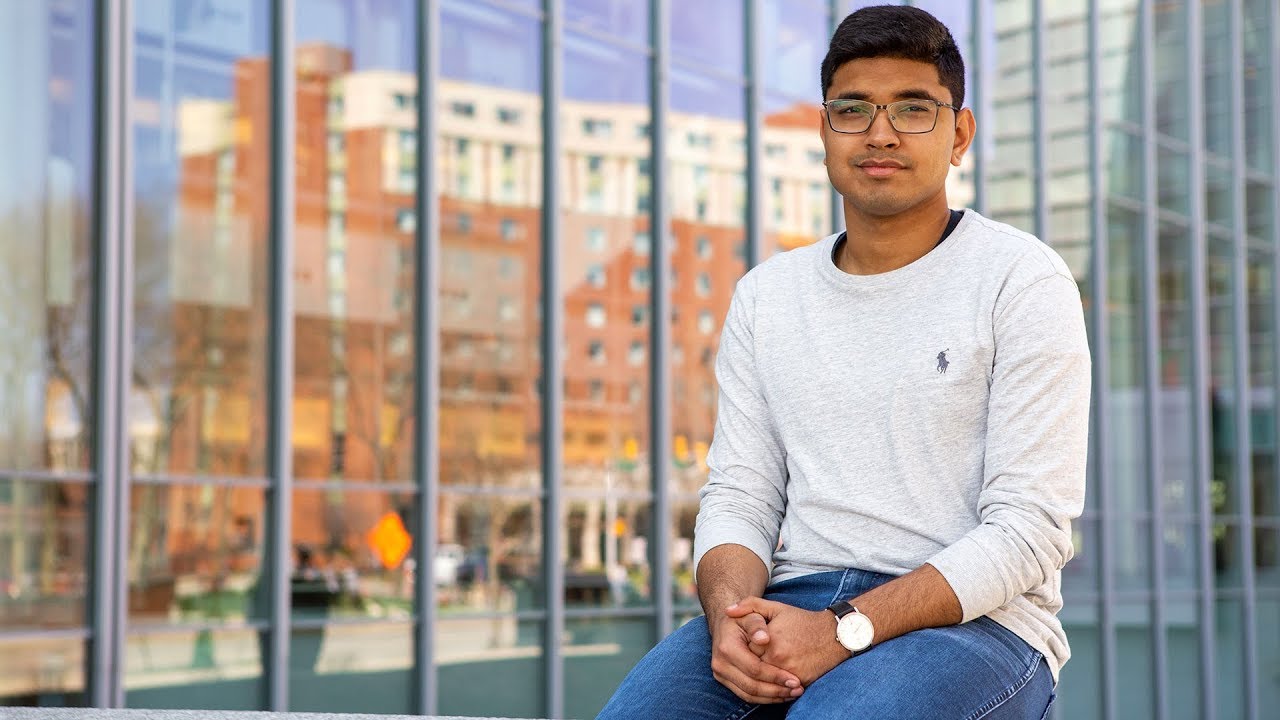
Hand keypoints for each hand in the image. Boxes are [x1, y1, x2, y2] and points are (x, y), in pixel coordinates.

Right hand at [709, 607, 804, 702]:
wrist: (725, 623)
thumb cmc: (743, 618)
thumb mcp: (751, 614)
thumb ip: (757, 624)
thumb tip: (763, 639)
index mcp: (727, 647)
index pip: (754, 669)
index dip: (776, 676)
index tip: (796, 680)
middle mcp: (720, 663)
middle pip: (751, 686)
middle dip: (777, 690)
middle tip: (798, 690)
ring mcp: (720, 674)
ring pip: (748, 695)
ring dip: (772, 697)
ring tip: (793, 694)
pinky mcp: (724, 680)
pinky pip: (745, 696)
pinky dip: (764, 698)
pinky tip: (781, 695)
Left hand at [726, 598, 849, 686]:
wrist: (833, 634)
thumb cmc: (802, 620)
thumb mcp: (775, 607)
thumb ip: (750, 606)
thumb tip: (727, 611)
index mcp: (768, 641)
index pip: (744, 653)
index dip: (744, 650)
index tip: (747, 646)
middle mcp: (777, 659)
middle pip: (752, 671)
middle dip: (749, 667)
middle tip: (751, 661)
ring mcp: (789, 673)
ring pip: (764, 684)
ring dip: (759, 682)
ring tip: (759, 674)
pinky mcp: (800, 683)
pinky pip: (779, 691)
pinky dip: (773, 690)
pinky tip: (771, 684)